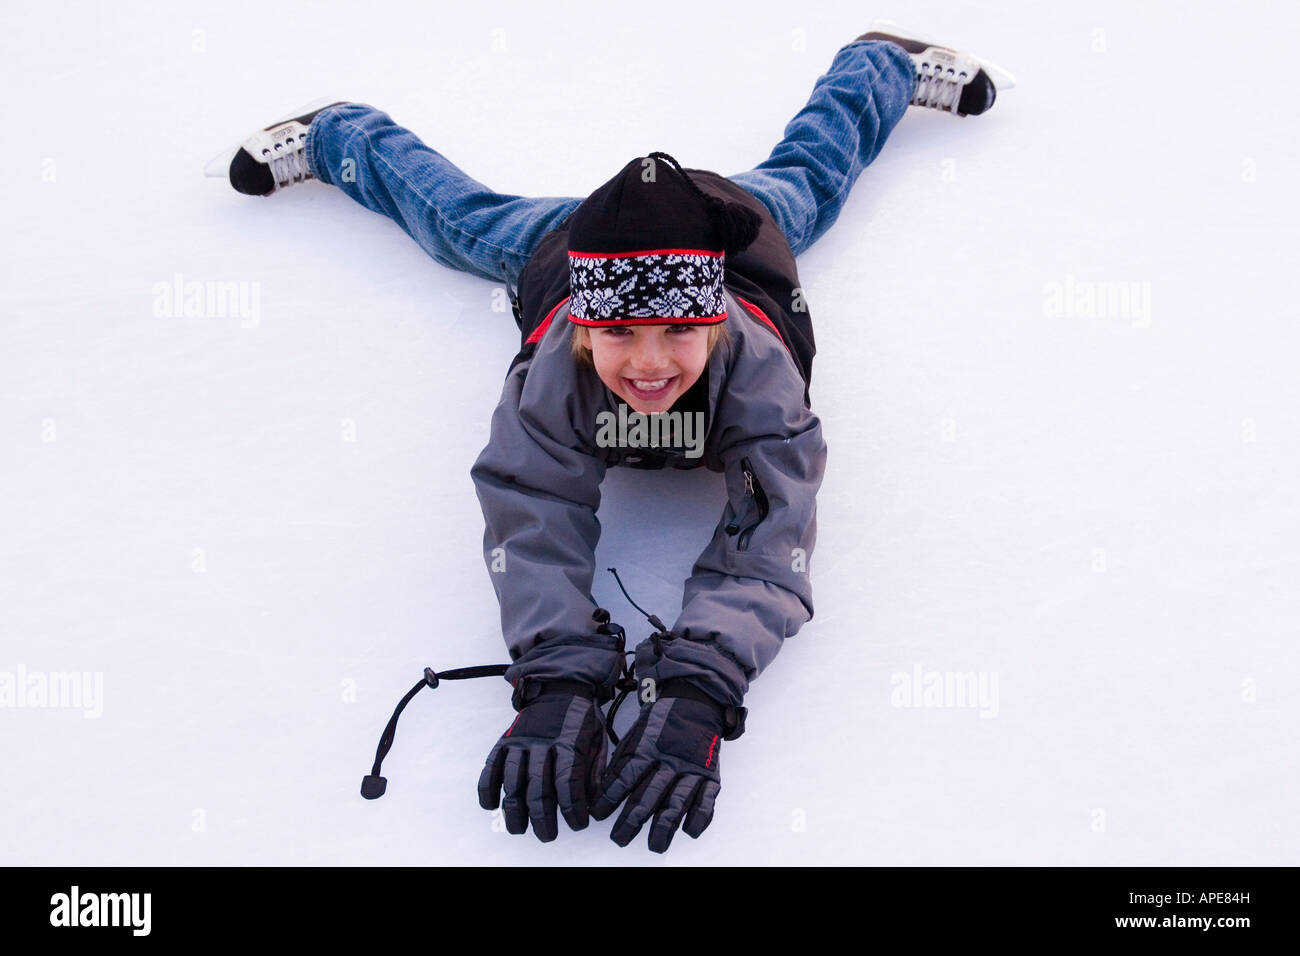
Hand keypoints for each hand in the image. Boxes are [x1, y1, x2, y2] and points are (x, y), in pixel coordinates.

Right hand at [478, 681, 607, 841]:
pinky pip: (491, 766)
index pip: (567, 784)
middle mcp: (541, 743)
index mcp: (568, 743)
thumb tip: (592, 803)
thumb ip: (595, 770)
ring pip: (512, 782)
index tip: (577, 824)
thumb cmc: (582, 717)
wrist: (560, 685)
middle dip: (542, 819)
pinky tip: (491, 805)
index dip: (572, 809)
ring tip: (519, 829)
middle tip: (548, 835)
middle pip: (538, 789)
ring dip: (514, 811)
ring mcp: (520, 741)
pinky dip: (487, 788)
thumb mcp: (598, 738)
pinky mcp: (505, 740)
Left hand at [589, 686, 730, 852]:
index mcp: (648, 746)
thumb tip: (601, 790)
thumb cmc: (660, 721)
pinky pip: (707, 799)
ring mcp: (693, 767)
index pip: (625, 777)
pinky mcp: (711, 774)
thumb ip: (622, 762)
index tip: (597, 815)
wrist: (695, 700)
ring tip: (654, 846)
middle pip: (649, 796)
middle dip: (632, 821)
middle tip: (618, 839)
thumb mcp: (636, 734)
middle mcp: (670, 759)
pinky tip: (689, 831)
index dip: (609, 798)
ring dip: (664, 827)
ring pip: (678, 802)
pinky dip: (700, 817)